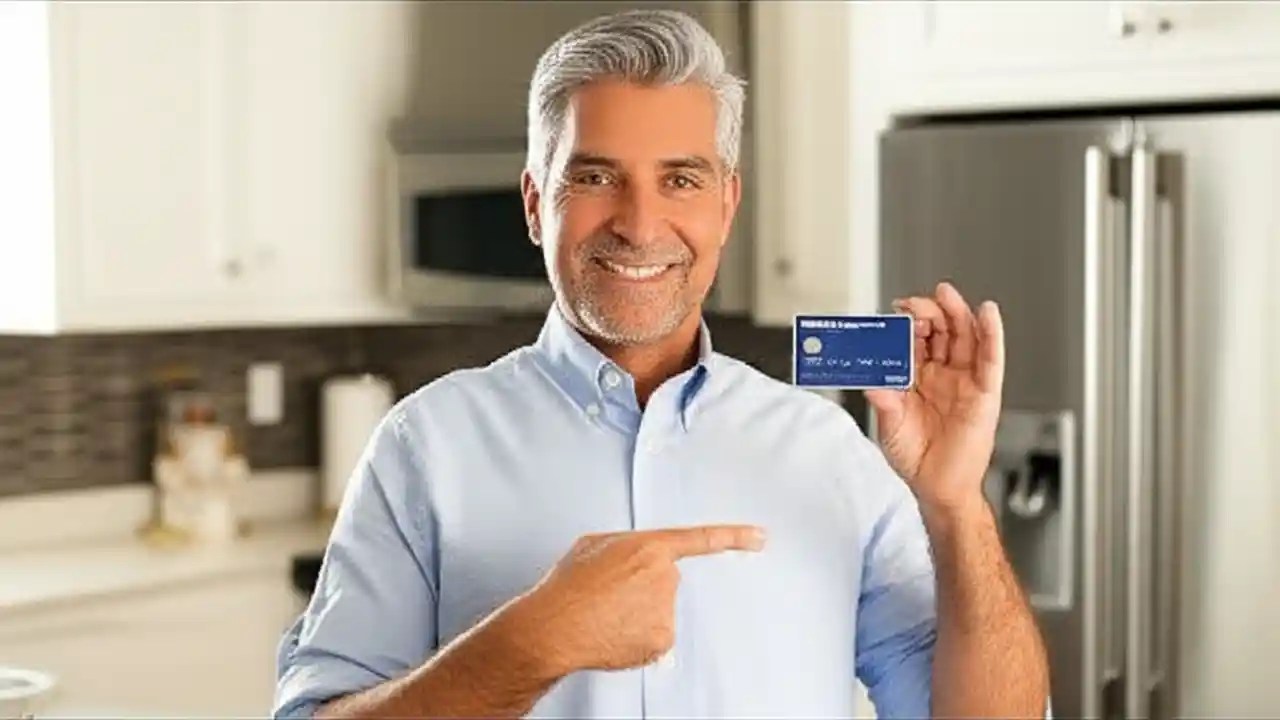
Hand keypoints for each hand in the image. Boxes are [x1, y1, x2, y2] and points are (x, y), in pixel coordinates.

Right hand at [517, 525, 764, 674]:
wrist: (555, 626)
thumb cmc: (568, 585)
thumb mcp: (593, 545)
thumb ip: (625, 544)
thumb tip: (632, 556)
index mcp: (650, 546)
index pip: (701, 539)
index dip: (734, 537)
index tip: (760, 538)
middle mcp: (665, 576)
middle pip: (666, 580)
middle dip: (643, 586)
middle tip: (610, 594)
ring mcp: (666, 610)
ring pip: (659, 609)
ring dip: (638, 612)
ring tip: (606, 614)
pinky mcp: (661, 639)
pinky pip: (656, 636)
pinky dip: (638, 637)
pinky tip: (614, 633)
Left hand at [864, 282, 1004, 513]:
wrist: (939, 488)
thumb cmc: (916, 459)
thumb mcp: (891, 428)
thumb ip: (884, 404)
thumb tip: (872, 384)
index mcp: (917, 379)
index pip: (913, 341)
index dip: (905, 325)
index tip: (894, 312)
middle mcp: (942, 375)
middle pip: (939, 331)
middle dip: (927, 312)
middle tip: (912, 304)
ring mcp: (964, 381)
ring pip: (964, 337)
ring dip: (956, 313)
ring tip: (945, 294)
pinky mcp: (985, 393)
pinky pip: (991, 359)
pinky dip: (992, 334)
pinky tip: (987, 314)